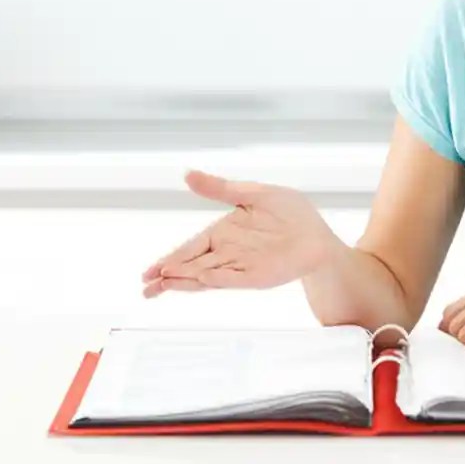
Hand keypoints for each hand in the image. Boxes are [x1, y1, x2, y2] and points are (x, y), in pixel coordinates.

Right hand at [141, 169, 343, 297]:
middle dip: (168, 277)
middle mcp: (226, 253)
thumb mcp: (254, 193)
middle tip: (145, 288)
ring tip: (160, 288)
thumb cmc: (292, 213)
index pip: (189, 248)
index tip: (149, 271)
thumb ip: (220, 187)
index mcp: (222, 232)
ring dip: (184, 282)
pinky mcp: (256, 277)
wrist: (319, 235)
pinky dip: (214, 280)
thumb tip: (188, 174)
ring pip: (205, 277)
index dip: (169, 259)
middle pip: (191, 267)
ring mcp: (240, 267)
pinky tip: (198, 280)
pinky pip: (231, 279)